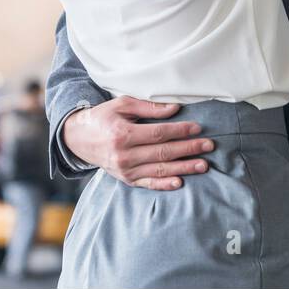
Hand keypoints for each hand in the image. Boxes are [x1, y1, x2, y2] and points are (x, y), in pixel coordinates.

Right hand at [61, 96, 213, 190]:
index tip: (197, 128)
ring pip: (160, 170)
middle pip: (163, 152)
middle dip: (188, 149)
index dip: (180, 131)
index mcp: (123, 133)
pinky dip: (165, 184)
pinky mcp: (126, 180)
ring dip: (184, 168)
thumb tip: (174, 109)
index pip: (158, 133)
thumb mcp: (122, 105)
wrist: (80, 139)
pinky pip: (149, 184)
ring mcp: (125, 170)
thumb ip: (148, 107)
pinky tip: (180, 182)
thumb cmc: (103, 117)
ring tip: (203, 165)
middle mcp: (124, 154)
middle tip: (208, 145)